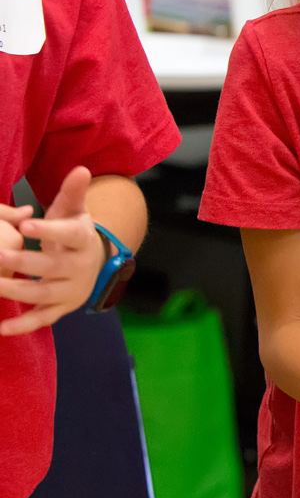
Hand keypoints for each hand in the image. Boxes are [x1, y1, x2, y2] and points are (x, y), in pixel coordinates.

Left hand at [0, 167, 106, 335]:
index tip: (24, 225)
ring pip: (44, 294)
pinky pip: (41, 319)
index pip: (68, 235)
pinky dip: (22, 326)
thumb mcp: (75, 211)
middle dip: (23, 264)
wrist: (93, 264)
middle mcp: (80, 268)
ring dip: (17, 292)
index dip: (48, 231)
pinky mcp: (61, 308)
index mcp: (82, 240)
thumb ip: (73, 192)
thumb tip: (80, 169)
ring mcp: (71, 290)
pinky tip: (1, 328)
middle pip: (52, 268)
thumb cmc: (74, 232)